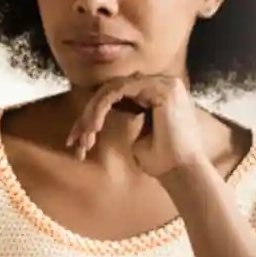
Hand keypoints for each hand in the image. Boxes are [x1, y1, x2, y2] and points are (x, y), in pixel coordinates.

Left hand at [65, 73, 205, 178]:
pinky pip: (118, 91)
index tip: (76, 140)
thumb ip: (126, 117)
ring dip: (91, 114)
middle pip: (110, 90)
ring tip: (84, 138)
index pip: (116, 95)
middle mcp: (161, 83)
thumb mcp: (138, 136)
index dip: (92, 114)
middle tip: (73, 141)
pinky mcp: (160, 88)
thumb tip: (100, 111)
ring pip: (111, 89)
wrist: (181, 173)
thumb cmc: (161, 161)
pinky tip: (94, 127)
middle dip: (87, 116)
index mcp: (157, 92)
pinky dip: (101, 108)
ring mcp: (162, 83)